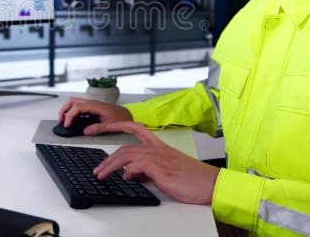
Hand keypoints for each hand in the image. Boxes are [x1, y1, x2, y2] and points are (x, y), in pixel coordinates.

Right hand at [57, 97, 131, 134]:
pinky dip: (71, 112)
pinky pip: (78, 106)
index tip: (67, 125)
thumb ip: (98, 128)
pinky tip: (71, 120)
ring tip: (63, 121)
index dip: (70, 116)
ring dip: (66, 110)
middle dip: (64, 110)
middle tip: (61, 121)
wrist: (126, 115)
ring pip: (74, 102)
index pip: (77, 107)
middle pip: (72, 101)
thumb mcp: (110, 125)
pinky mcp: (91, 108)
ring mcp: (91, 104)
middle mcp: (92, 103)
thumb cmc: (120, 118)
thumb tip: (85, 132)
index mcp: (96, 106)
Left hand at [93, 121, 219, 204]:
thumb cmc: (193, 179)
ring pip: (128, 155)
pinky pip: (139, 165)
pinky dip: (129, 171)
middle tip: (97, 170)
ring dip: (111, 165)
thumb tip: (131, 175)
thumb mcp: (166, 172)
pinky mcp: (162, 169)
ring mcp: (160, 158)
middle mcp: (158, 149)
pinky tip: (125, 178)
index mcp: (160, 147)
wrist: (212, 184)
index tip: (106, 125)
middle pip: (125, 147)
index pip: (137, 128)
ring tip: (101, 175)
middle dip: (108, 158)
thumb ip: (148, 170)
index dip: (120, 125)